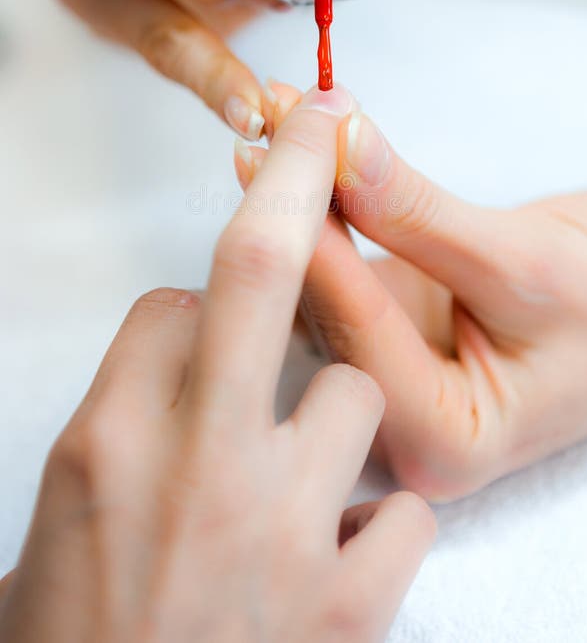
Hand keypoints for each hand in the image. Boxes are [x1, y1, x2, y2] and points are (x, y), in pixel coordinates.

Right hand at [0, 86, 433, 642]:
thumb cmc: (71, 636)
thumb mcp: (59, 517)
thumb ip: (116, 428)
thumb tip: (165, 356)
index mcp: (107, 438)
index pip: (172, 301)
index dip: (196, 305)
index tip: (206, 322)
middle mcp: (199, 463)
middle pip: (260, 271)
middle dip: (295, 179)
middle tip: (318, 123)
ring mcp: (285, 529)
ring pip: (353, 395)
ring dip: (333, 416)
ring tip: (300, 473)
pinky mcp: (352, 606)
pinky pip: (399, 512)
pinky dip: (374, 521)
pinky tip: (340, 553)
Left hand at [237, 82, 586, 500]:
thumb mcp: (523, 261)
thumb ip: (421, 213)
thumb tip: (342, 145)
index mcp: (441, 441)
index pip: (359, 329)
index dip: (315, 233)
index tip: (275, 153)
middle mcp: (393, 423)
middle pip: (323, 308)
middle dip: (295, 208)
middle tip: (270, 120)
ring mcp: (379, 376)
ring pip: (317, 285)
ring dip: (298, 200)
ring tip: (277, 121)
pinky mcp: (376, 333)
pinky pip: (333, 269)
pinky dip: (320, 208)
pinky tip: (299, 156)